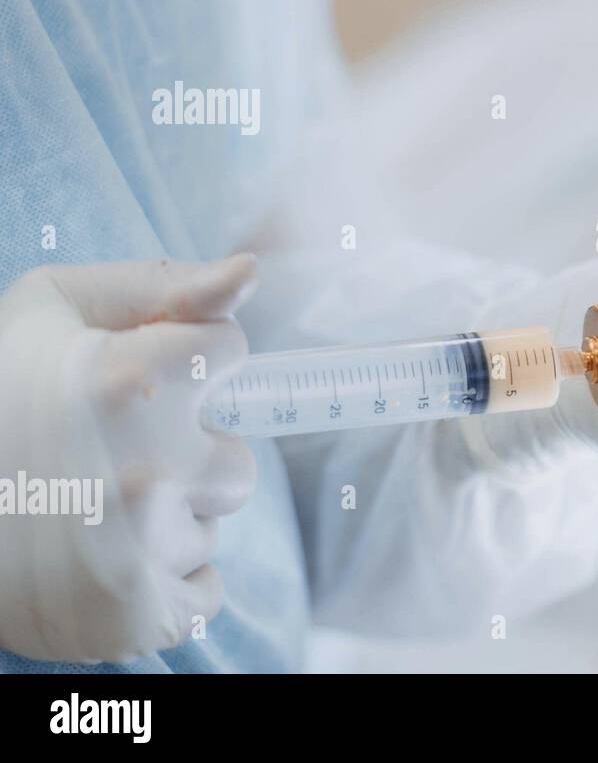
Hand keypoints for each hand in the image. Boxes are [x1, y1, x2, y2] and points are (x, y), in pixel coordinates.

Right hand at [0, 256, 257, 661]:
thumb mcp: (55, 307)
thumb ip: (165, 285)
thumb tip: (250, 272)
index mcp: (129, 382)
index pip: (231, 350)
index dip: (187, 360)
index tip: (136, 374)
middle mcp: (147, 468)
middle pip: (237, 459)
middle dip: (186, 453)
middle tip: (106, 456)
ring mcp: (143, 550)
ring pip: (212, 525)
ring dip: (169, 517)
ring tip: (89, 507)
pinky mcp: (134, 616)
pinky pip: (204, 593)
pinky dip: (162, 582)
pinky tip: (101, 559)